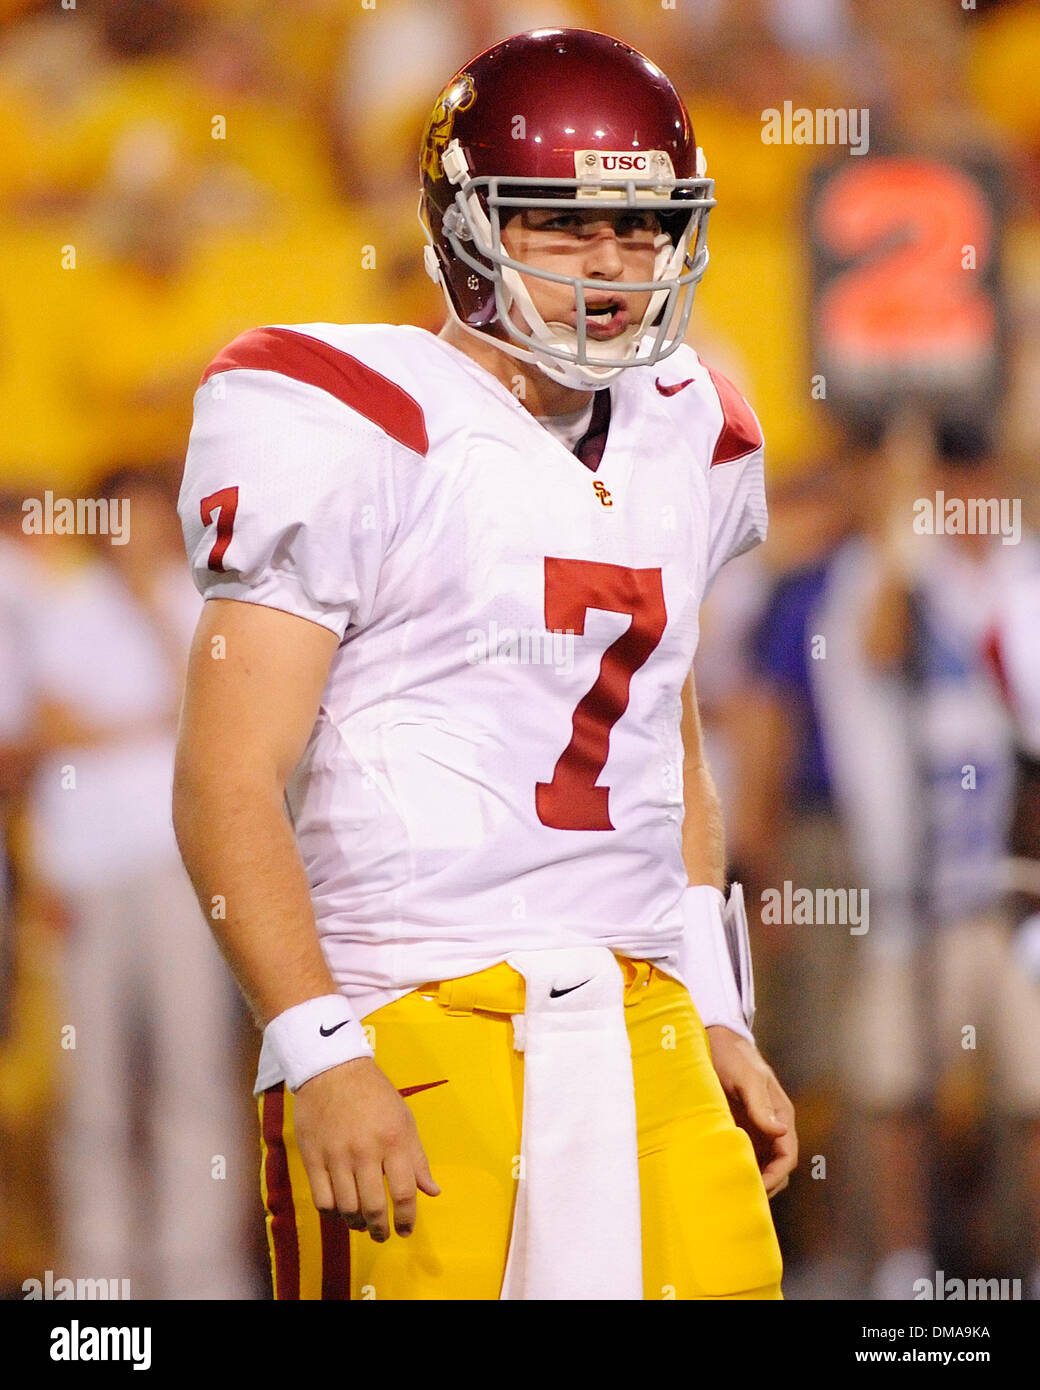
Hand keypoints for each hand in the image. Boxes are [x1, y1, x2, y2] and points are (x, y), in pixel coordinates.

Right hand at [293, 1058, 440, 1240]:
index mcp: (393, 1140)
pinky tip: (340, 1211)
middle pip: (373, 1207)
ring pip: (347, 1208)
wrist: (332, 1068)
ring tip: (361, 1224)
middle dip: (380, 1229)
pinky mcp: (312, 1157)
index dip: (406, 1219)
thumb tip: (432, 1191)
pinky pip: (322, 1200)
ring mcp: (336, 1155)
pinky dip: (332, 1214)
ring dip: (356, 1224)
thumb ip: (417, 1158)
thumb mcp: (404, 1119)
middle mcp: (366, 1150)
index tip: (405, 1230)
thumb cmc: (374, 1094)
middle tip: (382, 1234)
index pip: (403, 1193)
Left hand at [705, 1026, 797, 1197]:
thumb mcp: (747, 1078)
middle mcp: (772, 1126)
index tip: (758, 1189)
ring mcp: (757, 1128)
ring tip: (733, 1192)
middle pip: (778, 1167)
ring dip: (753, 1179)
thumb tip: (780, 1131)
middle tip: (743, 1198)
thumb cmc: (734, 1056)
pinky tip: (725, 1175)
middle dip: (766, 1185)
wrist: (718, 1040)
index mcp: (781, 1115)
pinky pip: (746, 1154)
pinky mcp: (741, 1127)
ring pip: (763, 1164)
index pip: (787, 1156)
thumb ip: (761, 1104)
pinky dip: (741, 1167)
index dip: (775, 1176)